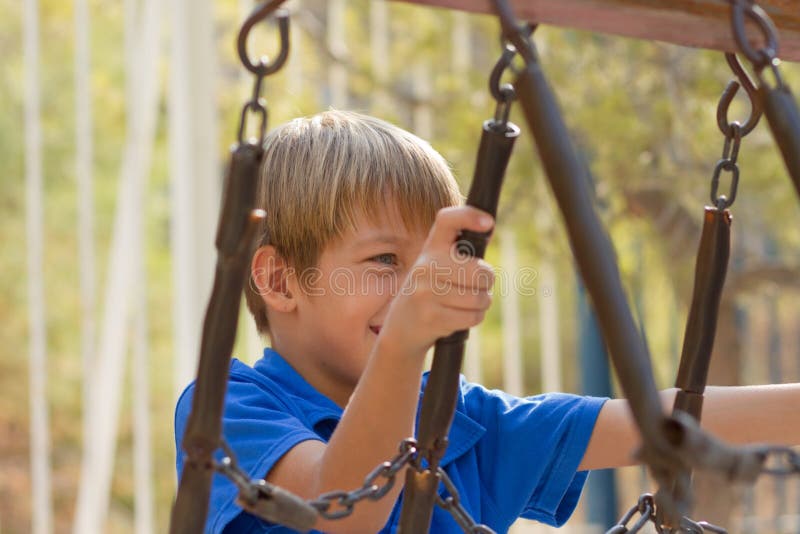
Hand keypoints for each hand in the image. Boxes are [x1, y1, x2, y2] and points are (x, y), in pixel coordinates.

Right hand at [380, 206, 495, 355]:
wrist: (401, 327)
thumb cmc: (431, 290)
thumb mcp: (438, 264)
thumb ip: (461, 250)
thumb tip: (488, 225)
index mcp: (430, 247)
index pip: (447, 220)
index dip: (470, 216)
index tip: (489, 223)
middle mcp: (426, 266)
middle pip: (481, 272)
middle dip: (487, 282)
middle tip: (476, 286)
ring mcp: (426, 292)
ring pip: (480, 297)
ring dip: (482, 303)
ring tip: (466, 302)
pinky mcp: (432, 317)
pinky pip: (473, 316)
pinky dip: (474, 318)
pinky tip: (459, 316)